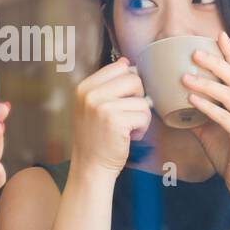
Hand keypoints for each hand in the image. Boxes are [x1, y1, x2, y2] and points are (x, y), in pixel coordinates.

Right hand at [69, 57, 151, 177]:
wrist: (90, 167)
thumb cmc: (96, 137)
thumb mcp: (92, 106)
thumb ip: (107, 85)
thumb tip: (127, 63)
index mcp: (85, 87)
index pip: (119, 67)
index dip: (128, 83)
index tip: (122, 100)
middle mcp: (91, 95)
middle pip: (133, 80)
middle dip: (137, 98)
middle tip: (127, 115)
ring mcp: (102, 107)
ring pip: (142, 100)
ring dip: (141, 117)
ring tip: (127, 129)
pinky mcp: (116, 121)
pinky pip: (144, 115)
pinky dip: (142, 128)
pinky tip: (129, 136)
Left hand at [181, 31, 229, 200]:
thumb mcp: (210, 132)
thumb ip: (198, 117)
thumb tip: (174, 106)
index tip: (219, 34)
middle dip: (215, 62)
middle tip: (194, 52)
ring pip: (229, 95)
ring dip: (206, 84)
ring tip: (185, 77)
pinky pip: (225, 117)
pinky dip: (208, 107)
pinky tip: (191, 101)